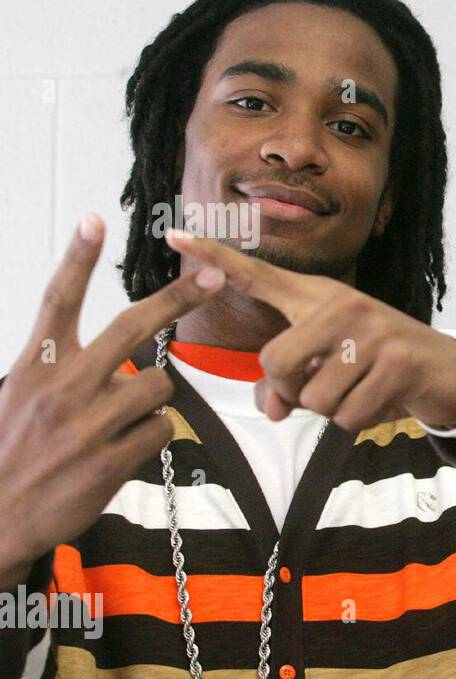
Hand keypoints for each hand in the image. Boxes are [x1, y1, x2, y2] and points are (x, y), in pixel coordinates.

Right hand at [0, 215, 224, 585]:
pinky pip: (161, 429)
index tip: (94, 221)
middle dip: (177, 297)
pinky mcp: (113, 458)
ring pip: (158, 385)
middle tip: (212, 273)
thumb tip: (119, 358)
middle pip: (131, 327)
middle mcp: (63, 386)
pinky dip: (150, 437)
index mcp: (36, 366)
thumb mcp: (20, 398)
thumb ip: (63, 370)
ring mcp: (90, 423)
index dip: (77, 259)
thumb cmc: (14, 453)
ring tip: (117, 423)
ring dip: (151, 399)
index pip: (58, 300)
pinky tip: (120, 451)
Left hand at [164, 230, 455, 454]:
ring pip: (315, 398)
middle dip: (290, 395)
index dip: (216, 259)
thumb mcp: (332, 365)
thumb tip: (272, 410)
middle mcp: (343, 305)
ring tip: (361, 391)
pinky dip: (361, 421)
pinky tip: (383, 400)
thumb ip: (289, 383)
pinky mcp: (397, 361)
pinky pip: (348, 415)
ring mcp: (372, 330)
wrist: (449, 371)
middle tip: (317, 393)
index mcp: (320, 298)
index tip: (174, 234)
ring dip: (333, 411)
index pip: (259, 275)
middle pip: (276, 364)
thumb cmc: (381, 365)